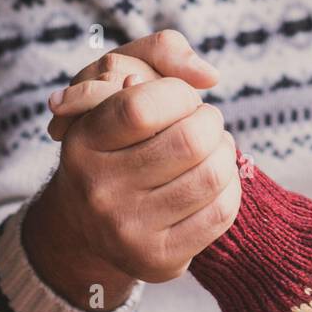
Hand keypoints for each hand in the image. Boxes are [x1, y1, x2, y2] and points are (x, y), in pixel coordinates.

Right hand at [23, 31, 238, 309]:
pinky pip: (222, 212)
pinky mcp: (158, 260)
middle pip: (190, 140)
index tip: (182, 98)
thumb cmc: (118, 137)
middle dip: (210, 122)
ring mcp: (127, 230)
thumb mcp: (119, 81)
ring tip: (211, 149)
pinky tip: (213, 180)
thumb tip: (208, 75)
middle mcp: (98, 189)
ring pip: (212, 175)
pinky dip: (229, 187)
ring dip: (225, 152)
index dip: (179, 94)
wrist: (90, 223)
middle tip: (203, 123)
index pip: (143, 105)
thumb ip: (160, 52)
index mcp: (82, 141)